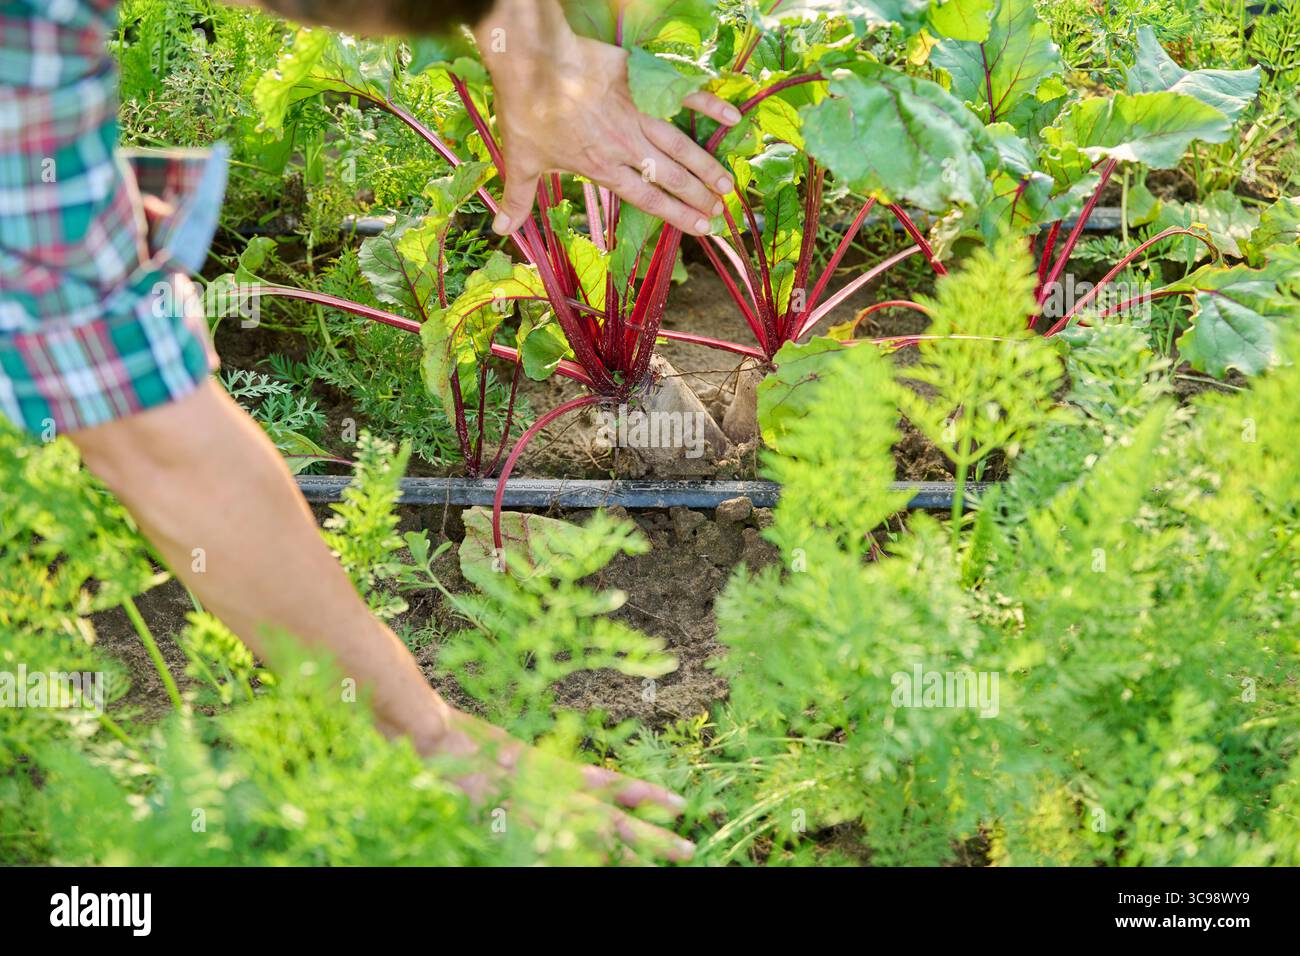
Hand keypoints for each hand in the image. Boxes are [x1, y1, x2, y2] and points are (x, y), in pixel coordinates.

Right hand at [430, 708, 695, 862]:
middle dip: (650, 834)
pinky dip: (574, 857)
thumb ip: (545, 768)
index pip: (610, 785)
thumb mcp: (513, 749)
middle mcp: (551, 791)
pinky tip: (599, 866)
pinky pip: (551, 846)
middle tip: (687, 848)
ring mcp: (534, 809)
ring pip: (592, 834)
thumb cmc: (467, 740)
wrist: (434, 736)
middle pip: (611, 818)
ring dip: (629, 848)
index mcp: (553, 771)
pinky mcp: (512, 823)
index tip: (678, 803)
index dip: (645, 794)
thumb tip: (586, 780)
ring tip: (664, 858)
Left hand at [476, 0, 740, 236]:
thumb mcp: (519, 160)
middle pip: (671, 177)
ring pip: (681, 145)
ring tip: (727, 184)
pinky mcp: (641, 83)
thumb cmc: (525, 111)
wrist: (533, 62)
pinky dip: (707, 105)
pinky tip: (731, 119)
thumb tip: (502, 230)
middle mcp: (626, 146)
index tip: (701, 228)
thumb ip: (518, 198)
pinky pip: (682, 96)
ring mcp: (637, 114)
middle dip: (698, 196)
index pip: (648, 199)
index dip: (677, 216)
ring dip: (706, 166)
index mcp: (603, 167)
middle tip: (722, 211)